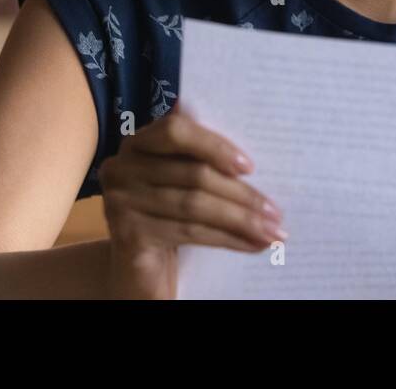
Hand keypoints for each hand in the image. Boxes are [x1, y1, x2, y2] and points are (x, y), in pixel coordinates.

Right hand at [100, 100, 285, 297]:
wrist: (138, 266)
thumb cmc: (168, 215)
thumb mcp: (182, 181)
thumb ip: (203, 160)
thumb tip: (252, 157)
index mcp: (138, 142)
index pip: (177, 130)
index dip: (215, 146)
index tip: (251, 167)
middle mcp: (121, 167)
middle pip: (194, 175)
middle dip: (241, 194)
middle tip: (275, 211)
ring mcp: (120, 201)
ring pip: (195, 206)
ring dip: (240, 220)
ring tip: (271, 231)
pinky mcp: (127, 233)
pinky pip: (189, 232)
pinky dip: (226, 239)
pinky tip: (252, 245)